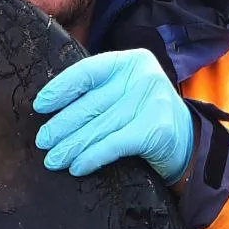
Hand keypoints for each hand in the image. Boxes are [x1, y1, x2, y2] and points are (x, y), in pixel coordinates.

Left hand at [33, 49, 193, 183]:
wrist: (188, 142)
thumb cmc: (146, 116)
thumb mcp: (125, 93)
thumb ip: (99, 92)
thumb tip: (51, 109)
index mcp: (130, 61)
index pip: (87, 72)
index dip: (60, 88)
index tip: (40, 105)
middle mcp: (142, 77)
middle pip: (90, 104)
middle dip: (61, 126)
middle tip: (42, 141)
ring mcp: (151, 101)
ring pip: (99, 127)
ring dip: (71, 147)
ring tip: (53, 160)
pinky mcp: (155, 129)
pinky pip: (112, 145)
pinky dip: (91, 158)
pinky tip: (76, 167)